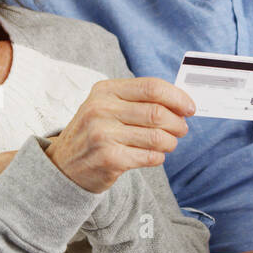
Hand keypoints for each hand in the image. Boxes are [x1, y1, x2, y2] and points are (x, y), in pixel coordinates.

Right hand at [45, 77, 194, 193]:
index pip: (151, 87)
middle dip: (177, 123)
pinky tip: (153, 156)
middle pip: (158, 113)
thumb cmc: (94, 133)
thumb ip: (137, 101)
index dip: (177, 97)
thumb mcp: (106, 107)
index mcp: (105, 91)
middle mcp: (102, 109)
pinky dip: (158, 157)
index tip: (189, 108)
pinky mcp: (109, 158)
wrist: (63, 165)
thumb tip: (180, 102)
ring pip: (157, 137)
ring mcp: (104, 134)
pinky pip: (149, 156)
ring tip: (168, 144)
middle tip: (181, 129)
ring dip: (170, 142)